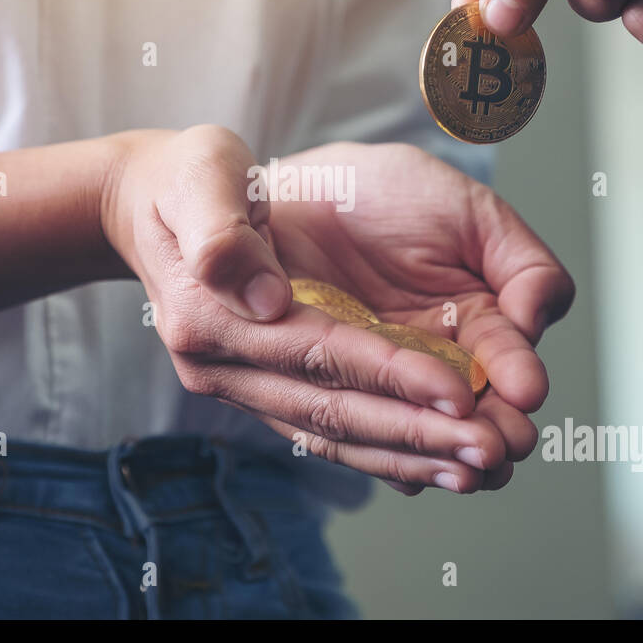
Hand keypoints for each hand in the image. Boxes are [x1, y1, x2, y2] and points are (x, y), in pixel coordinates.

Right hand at [102, 126, 572, 494]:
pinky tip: (437, 466)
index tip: (457, 391)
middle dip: (417, 433)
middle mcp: (224, 365)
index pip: (316, 352)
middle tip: (493, 449)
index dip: (390, 374)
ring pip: (338, 433)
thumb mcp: (200, 174)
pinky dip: (385, 451)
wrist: (150, 204)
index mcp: (209, 314)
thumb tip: (266, 297)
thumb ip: (223, 231)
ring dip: (411, 455)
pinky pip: (331, 431)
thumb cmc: (188, 178)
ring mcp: (243, 384)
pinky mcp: (266, 388)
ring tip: (483, 469)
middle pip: (334, 410)